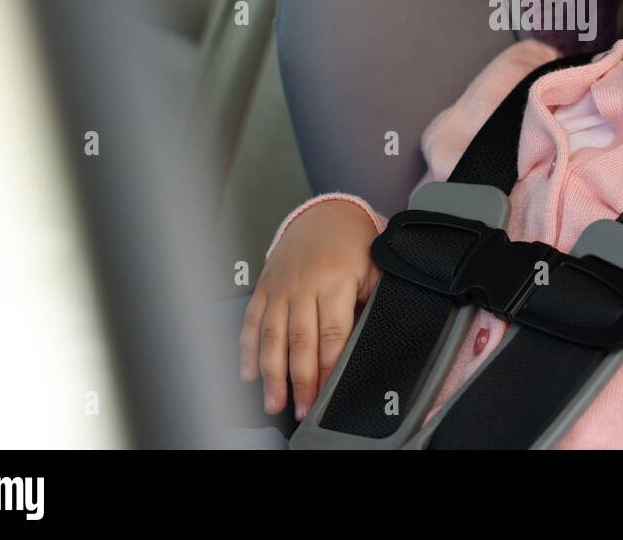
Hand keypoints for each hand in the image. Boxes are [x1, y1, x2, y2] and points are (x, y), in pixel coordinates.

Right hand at [240, 202, 381, 421]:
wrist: (325, 212)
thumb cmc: (354, 244)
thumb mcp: (375, 268)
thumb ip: (370, 304)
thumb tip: (369, 341)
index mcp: (335, 281)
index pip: (332, 333)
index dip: (329, 367)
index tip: (328, 393)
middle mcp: (304, 285)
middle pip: (300, 340)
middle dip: (300, 379)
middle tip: (302, 409)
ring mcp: (280, 287)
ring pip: (271, 335)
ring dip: (271, 373)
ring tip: (274, 402)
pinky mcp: (264, 287)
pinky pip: (252, 321)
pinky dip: (247, 349)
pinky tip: (248, 374)